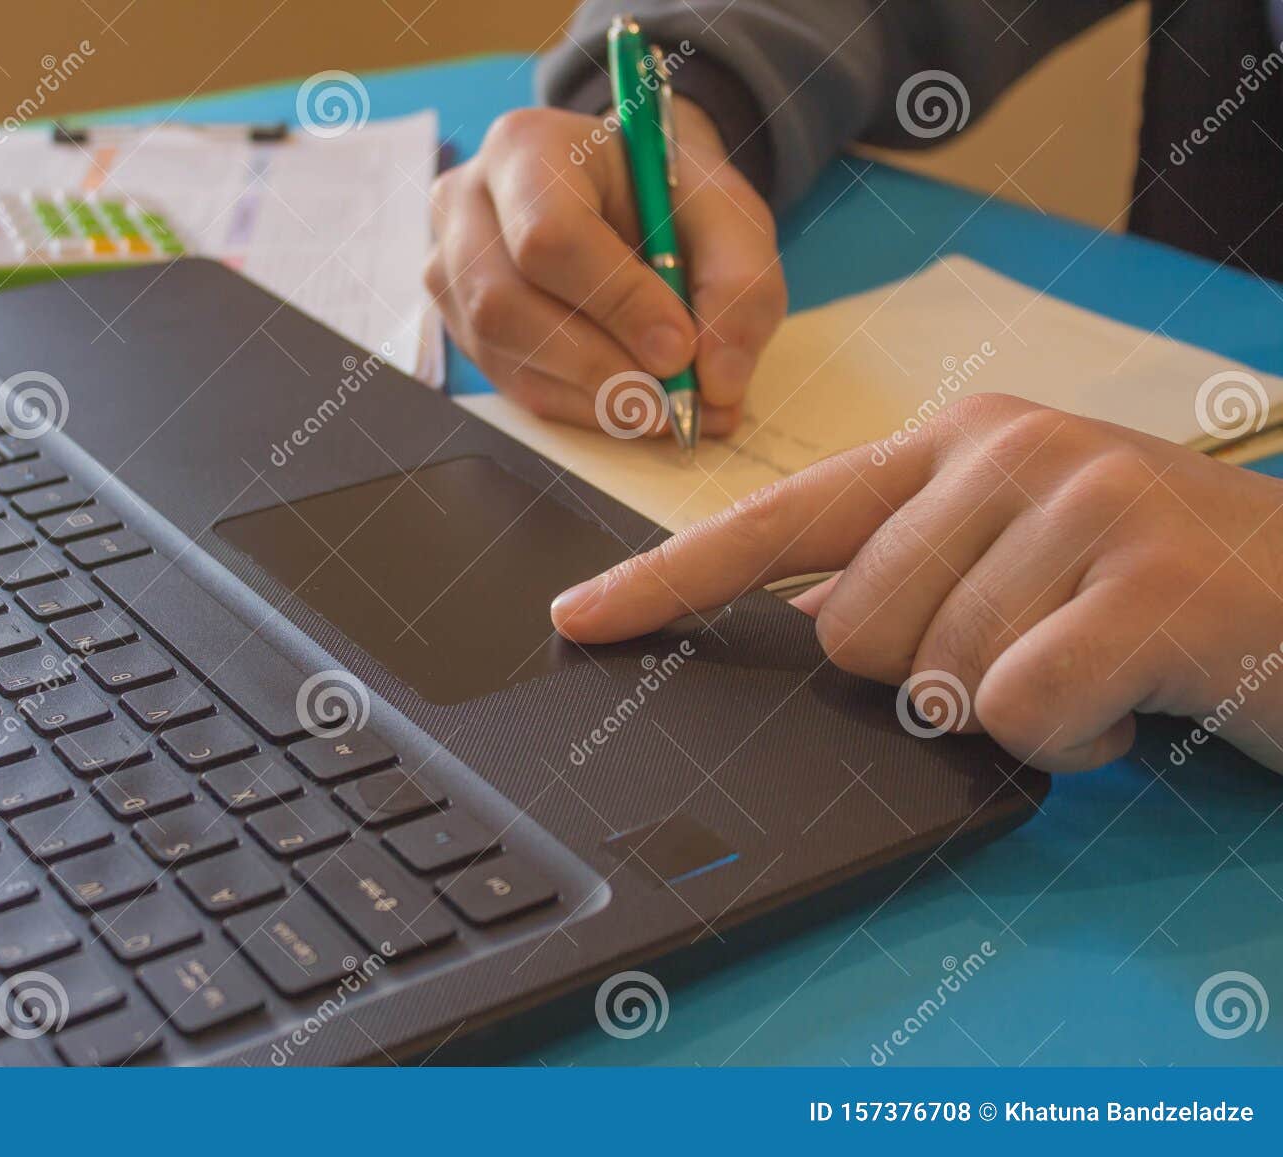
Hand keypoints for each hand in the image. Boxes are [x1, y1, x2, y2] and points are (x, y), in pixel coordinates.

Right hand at [425, 98, 785, 435]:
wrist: (634, 199)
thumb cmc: (671, 198)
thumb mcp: (730, 218)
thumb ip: (739, 288)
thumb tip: (717, 382)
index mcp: (526, 147)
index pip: (549, 235)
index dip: (615, 302)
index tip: (679, 351)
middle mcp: (467, 205)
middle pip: (506, 303)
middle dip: (599, 364)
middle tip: (673, 401)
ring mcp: (451, 269)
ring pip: (504, 353)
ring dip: (592, 394)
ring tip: (665, 405)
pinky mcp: (462, 327)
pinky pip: (512, 385)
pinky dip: (581, 406)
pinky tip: (630, 401)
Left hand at [551, 394, 1282, 772]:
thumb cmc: (1161, 588)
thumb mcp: (1026, 555)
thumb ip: (912, 571)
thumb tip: (810, 629)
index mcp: (952, 445)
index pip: (776, 518)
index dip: (670, 578)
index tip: (579, 619)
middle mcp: (1003, 452)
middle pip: (852, 632)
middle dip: (929, 680)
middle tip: (1037, 649)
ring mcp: (1080, 503)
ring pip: (934, 679)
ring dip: (1015, 711)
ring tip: (1097, 665)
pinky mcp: (1148, 580)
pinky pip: (1018, 710)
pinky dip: (1071, 741)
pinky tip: (1130, 698)